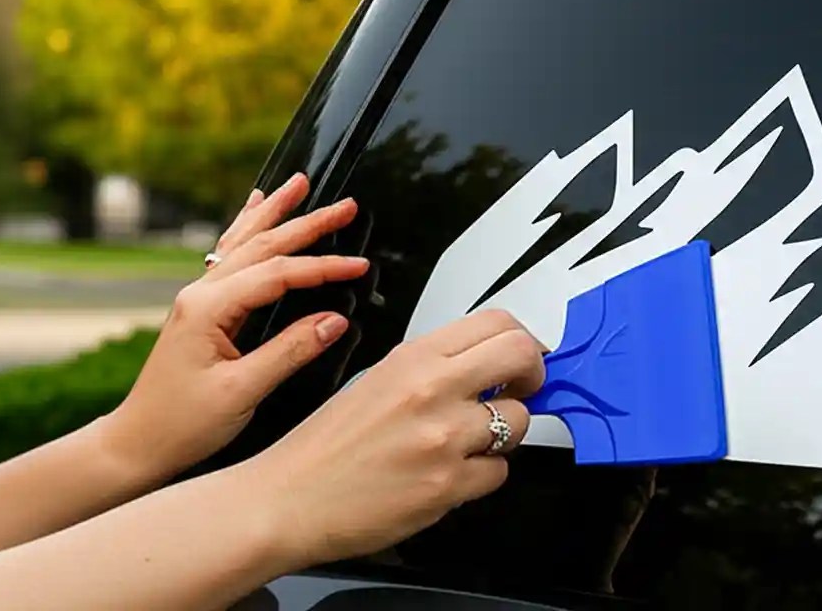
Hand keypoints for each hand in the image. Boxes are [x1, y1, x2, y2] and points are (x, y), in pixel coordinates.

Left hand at [100, 174, 369, 481]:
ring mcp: (198, 299)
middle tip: (348, 206)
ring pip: (245, 242)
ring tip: (300, 183)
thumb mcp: (242, 393)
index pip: (278, 274)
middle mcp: (200, 293)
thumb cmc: (182, 424)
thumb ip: (291, 351)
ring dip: (276, 213)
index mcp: (208, 308)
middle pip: (263, 246)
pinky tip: (254, 208)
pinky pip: (230, 255)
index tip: (360, 266)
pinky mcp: (202, 310)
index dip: (323, 267)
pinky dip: (248, 228)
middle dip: (307, 223)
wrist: (136, 444)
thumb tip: (335, 320)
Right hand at [239, 309, 546, 566]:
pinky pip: (498, 472)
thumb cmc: (325, 447)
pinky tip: (452, 473)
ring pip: (518, 420)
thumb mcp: (376, 380)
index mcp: (412, 358)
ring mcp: (443, 438)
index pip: (496, 322)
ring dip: (504, 434)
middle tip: (523, 389)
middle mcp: (430, 390)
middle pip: (521, 356)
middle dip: (533, 374)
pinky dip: (483, 475)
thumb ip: (431, 368)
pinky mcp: (447, 485)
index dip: (520, 340)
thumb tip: (483, 365)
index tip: (521, 356)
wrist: (288, 500)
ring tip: (470, 442)